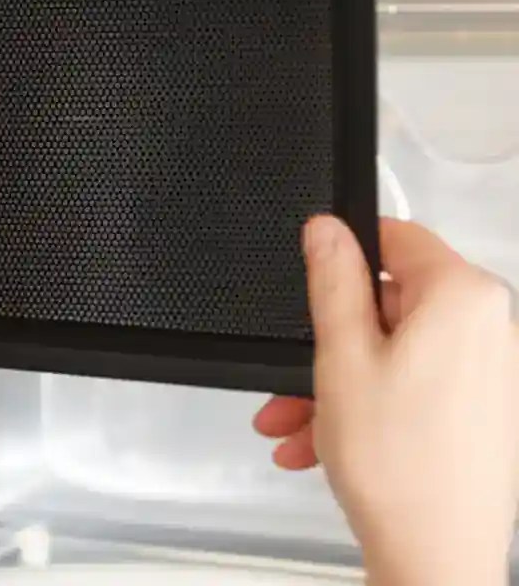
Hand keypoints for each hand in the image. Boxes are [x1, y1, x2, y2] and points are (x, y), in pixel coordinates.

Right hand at [254, 217, 518, 584]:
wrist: (438, 555)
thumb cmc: (400, 465)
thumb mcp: (341, 357)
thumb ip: (334, 281)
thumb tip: (328, 230)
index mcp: (463, 298)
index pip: (398, 237)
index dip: (345, 257)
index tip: (311, 283)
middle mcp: (491, 328)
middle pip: (390, 306)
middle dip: (329, 344)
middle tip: (291, 379)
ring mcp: (490, 372)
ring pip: (395, 354)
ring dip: (336, 384)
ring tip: (295, 426)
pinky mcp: (483, 410)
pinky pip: (414, 387)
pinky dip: (367, 407)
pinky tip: (321, 444)